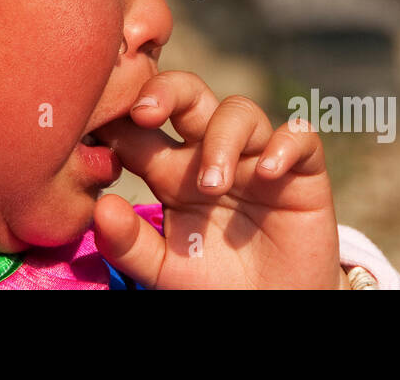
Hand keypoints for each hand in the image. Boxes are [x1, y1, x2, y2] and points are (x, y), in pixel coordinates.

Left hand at [92, 70, 345, 288]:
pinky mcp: (302, 173)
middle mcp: (210, 153)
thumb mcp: (163, 270)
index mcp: (170, 170)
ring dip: (221, 139)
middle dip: (165, 91)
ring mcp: (255, 158)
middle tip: (145, 113)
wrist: (273, 309)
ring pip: (239, 111)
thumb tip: (99, 208)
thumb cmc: (213, 285)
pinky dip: (285, 145)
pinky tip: (267, 172)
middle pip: (188, 94)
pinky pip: (300, 137)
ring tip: (212, 185)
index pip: (141, 125)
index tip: (97, 120)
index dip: (121, 113)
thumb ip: (129, 244)